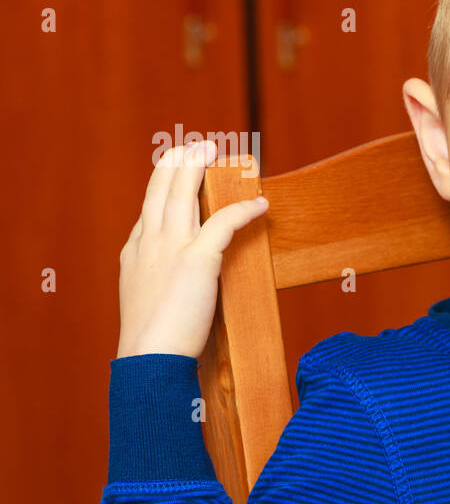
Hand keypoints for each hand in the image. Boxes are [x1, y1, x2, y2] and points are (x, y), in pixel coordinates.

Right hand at [116, 141, 269, 358]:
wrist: (149, 358)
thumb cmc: (152, 341)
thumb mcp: (146, 301)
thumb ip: (158, 282)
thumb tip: (176, 283)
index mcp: (135, 253)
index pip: (148, 210)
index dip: (161, 187)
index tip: (173, 171)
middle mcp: (150, 243)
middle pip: (161, 189)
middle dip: (177, 162)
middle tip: (195, 145)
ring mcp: (171, 248)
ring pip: (183, 194)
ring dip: (198, 168)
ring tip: (212, 149)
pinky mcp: (197, 259)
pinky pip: (224, 223)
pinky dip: (243, 211)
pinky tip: (260, 204)